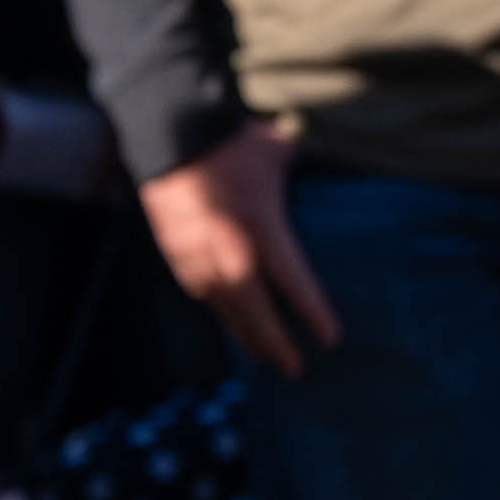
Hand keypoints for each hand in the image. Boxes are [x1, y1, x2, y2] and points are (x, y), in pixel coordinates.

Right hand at [141, 131, 341, 378]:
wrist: (168, 131)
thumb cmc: (232, 138)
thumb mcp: (277, 150)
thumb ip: (299, 165)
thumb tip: (316, 153)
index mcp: (260, 228)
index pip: (292, 282)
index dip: (312, 314)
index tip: (332, 340)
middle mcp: (228, 251)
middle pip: (254, 311)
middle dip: (274, 343)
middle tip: (295, 368)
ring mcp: (196, 255)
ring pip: (223, 307)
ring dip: (244, 332)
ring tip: (263, 352)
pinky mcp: (175, 252)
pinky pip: (200, 291)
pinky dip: (219, 307)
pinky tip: (231, 317)